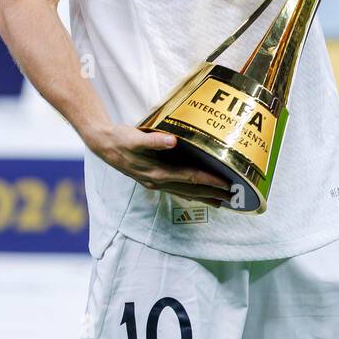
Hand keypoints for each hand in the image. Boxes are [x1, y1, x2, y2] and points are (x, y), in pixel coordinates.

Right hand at [83, 124, 234, 207]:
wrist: (104, 145)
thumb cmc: (121, 140)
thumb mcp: (134, 137)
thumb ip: (154, 139)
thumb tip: (172, 140)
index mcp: (157, 172)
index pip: (189, 178)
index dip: (209, 181)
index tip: (226, 183)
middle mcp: (158, 181)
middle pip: (190, 190)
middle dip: (212, 193)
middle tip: (233, 196)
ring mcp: (156, 183)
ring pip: (185, 193)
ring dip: (204, 197)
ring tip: (222, 201)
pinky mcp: (154, 180)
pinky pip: (178, 189)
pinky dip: (191, 192)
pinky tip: (199, 193)